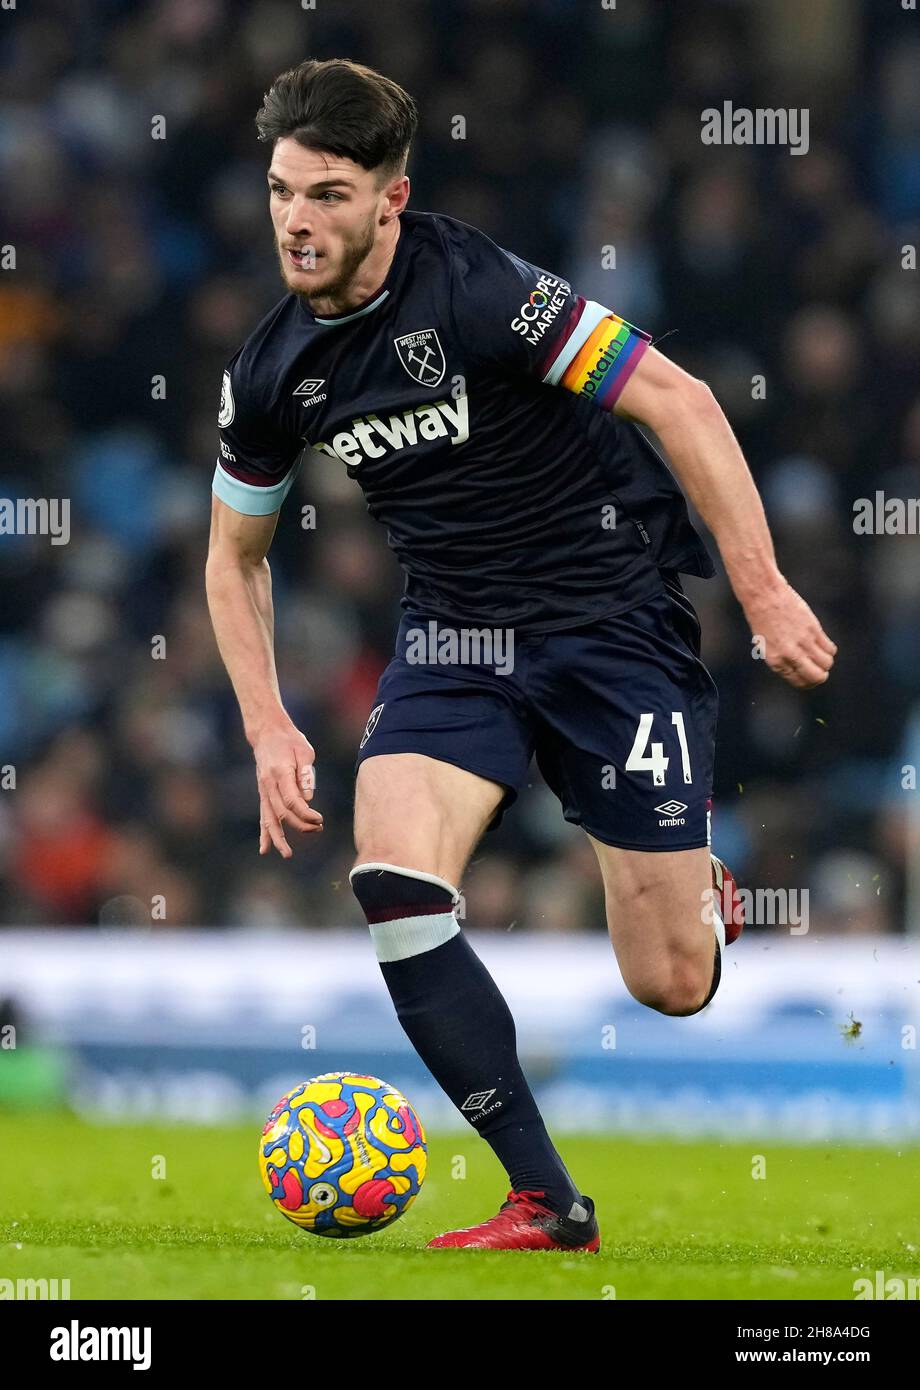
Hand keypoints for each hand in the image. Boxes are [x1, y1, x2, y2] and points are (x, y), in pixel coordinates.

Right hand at [252, 721, 322, 856]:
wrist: (267, 733)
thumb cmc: (290, 740)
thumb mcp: (304, 751)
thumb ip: (306, 775)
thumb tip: (308, 799)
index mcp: (279, 773)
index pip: (292, 800)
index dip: (306, 814)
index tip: (319, 819)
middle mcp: (268, 784)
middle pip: (282, 813)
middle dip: (300, 825)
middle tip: (318, 829)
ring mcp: (263, 790)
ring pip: (269, 819)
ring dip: (278, 838)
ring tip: (287, 854)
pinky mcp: (263, 794)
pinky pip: (263, 816)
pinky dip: (264, 833)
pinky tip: (265, 849)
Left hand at [743, 578, 836, 688]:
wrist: (763, 596)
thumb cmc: (761, 619)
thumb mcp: (765, 645)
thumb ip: (781, 659)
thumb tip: (799, 669)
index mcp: (775, 661)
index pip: (800, 682)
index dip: (808, 682)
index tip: (810, 676)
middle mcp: (790, 654)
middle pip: (818, 676)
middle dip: (821, 676)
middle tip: (819, 668)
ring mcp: (803, 642)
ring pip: (827, 663)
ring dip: (826, 662)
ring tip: (819, 655)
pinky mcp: (813, 629)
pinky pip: (830, 648)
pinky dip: (829, 650)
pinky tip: (822, 644)